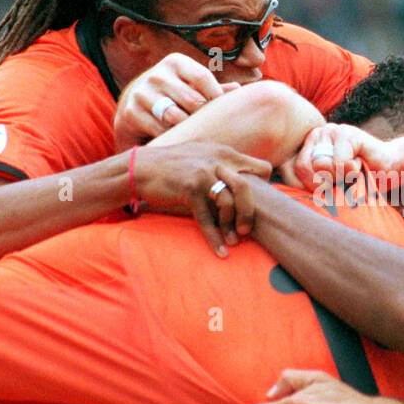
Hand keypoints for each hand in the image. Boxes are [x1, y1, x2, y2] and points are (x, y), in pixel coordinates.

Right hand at [113, 53, 240, 149]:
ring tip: (189, 130)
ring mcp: (141, 92)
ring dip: (186, 127)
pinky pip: (159, 129)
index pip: (203, 78)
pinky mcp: (130, 112)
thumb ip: (214, 89)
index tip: (219, 110)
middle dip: (201, 116)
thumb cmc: (173, 96)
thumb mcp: (192, 87)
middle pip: (192, 100)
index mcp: (175, 62)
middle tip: (204, 124)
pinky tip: (173, 136)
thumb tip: (240, 89)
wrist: (133, 107)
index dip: (215, 97)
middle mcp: (157, 74)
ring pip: (175, 116)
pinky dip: (170, 136)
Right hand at [133, 141, 271, 255]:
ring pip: (228, 202)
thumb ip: (221, 162)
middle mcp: (217, 160)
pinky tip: (221, 251)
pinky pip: (206, 217)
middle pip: (247, 187)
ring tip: (235, 241)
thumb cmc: (171, 166)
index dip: (264, 188)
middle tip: (247, 229)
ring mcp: (203, 173)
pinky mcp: (189, 188)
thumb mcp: (200, 154)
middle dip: (250, 212)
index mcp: (225, 152)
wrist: (139, 168)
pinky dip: (215, 237)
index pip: (261, 168)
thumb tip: (240, 178)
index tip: (260, 204)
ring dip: (233, 225)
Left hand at [289, 123, 395, 191]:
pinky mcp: (347, 133)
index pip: (294, 171)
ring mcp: (331, 131)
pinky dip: (353, 171)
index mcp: (307, 147)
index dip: (312, 186)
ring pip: (322, 166)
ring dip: (341, 176)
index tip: (330, 184)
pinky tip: (360, 163)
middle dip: (326, 182)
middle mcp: (316, 135)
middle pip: (304, 168)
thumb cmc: (356, 180)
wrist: (388, 168)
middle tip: (343, 177)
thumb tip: (284, 191)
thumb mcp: (326, 185)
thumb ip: (307, 184)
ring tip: (352, 169)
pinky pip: (340, 163)